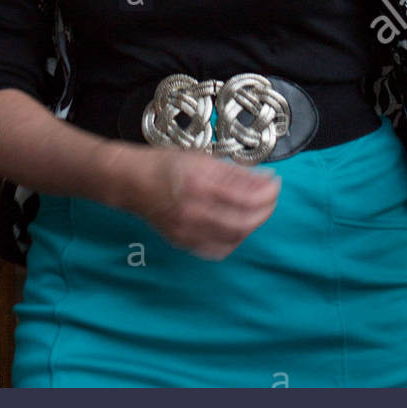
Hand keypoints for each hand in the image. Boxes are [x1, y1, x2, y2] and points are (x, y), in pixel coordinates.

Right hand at [125, 144, 281, 258]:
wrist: (131, 182)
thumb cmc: (164, 164)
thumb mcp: (201, 158)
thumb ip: (232, 171)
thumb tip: (262, 178)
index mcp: (200, 183)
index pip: (246, 196)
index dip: (267, 191)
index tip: (276, 182)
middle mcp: (195, 210)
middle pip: (244, 221)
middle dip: (265, 210)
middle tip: (271, 197)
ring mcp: (188, 230)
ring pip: (233, 237)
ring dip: (252, 224)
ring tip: (257, 210)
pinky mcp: (183, 242)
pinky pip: (217, 249)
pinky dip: (234, 239)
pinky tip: (237, 226)